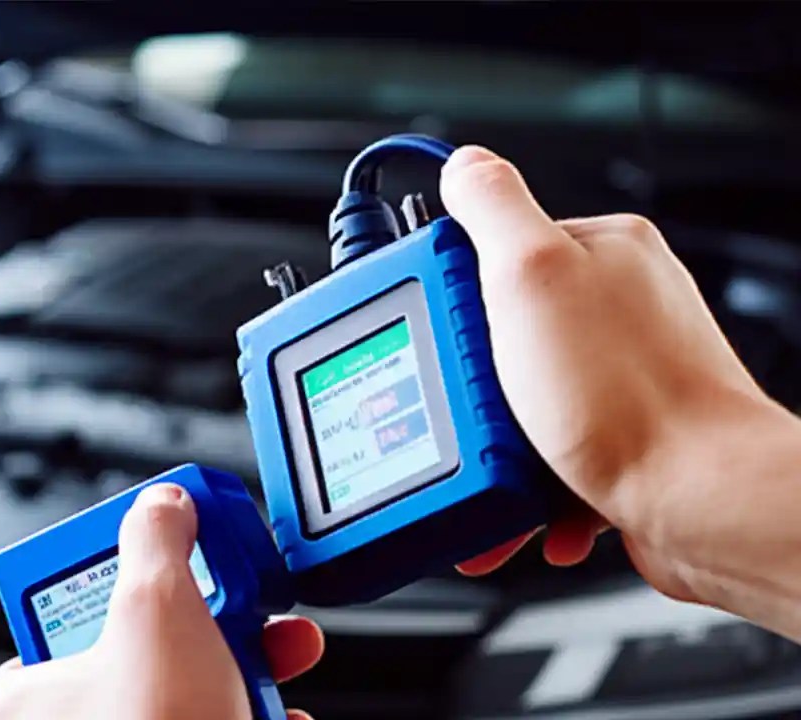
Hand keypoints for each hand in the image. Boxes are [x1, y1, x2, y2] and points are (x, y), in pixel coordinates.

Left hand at [0, 483, 324, 719]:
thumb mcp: (156, 608)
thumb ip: (157, 541)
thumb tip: (164, 502)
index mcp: (33, 690)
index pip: (75, 604)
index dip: (136, 572)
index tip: (183, 555)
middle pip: (148, 646)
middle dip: (217, 621)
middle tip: (251, 605)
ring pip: (191, 693)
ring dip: (247, 672)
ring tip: (282, 662)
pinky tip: (282, 718)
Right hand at [441, 146, 800, 632]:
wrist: (700, 503)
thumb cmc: (629, 398)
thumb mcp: (534, 273)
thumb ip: (492, 208)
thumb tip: (465, 162)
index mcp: (601, 249)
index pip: (495, 244)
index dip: (453, 288)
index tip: (442, 323)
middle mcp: (619, 302)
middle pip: (499, 328)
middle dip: (471, 378)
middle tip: (471, 396)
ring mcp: (621, 370)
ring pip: (521, 393)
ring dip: (495, 434)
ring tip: (500, 452)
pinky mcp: (622, 431)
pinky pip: (549, 443)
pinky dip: (528, 473)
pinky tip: (528, 488)